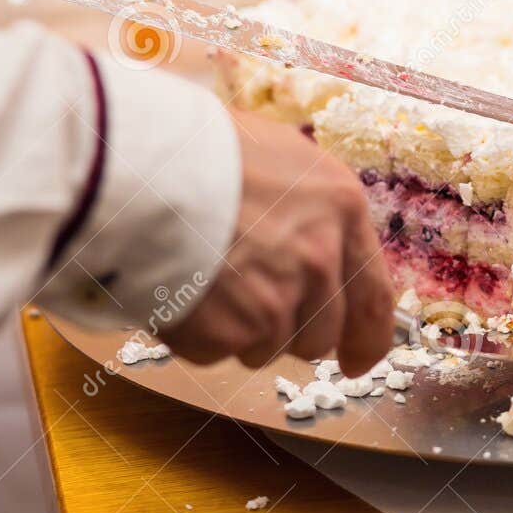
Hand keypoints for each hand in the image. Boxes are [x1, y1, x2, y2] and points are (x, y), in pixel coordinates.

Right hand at [164, 112, 394, 373]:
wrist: (137, 167)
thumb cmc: (199, 149)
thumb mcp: (281, 156)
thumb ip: (313, 208)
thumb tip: (325, 243)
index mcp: (342, 210)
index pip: (374, 299)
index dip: (368, 340)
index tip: (357, 362)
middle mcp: (320, 259)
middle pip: (319, 336)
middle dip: (287, 331)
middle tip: (244, 299)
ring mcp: (278, 299)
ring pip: (267, 349)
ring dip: (238, 331)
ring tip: (204, 279)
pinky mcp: (233, 330)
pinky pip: (218, 351)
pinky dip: (196, 333)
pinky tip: (180, 289)